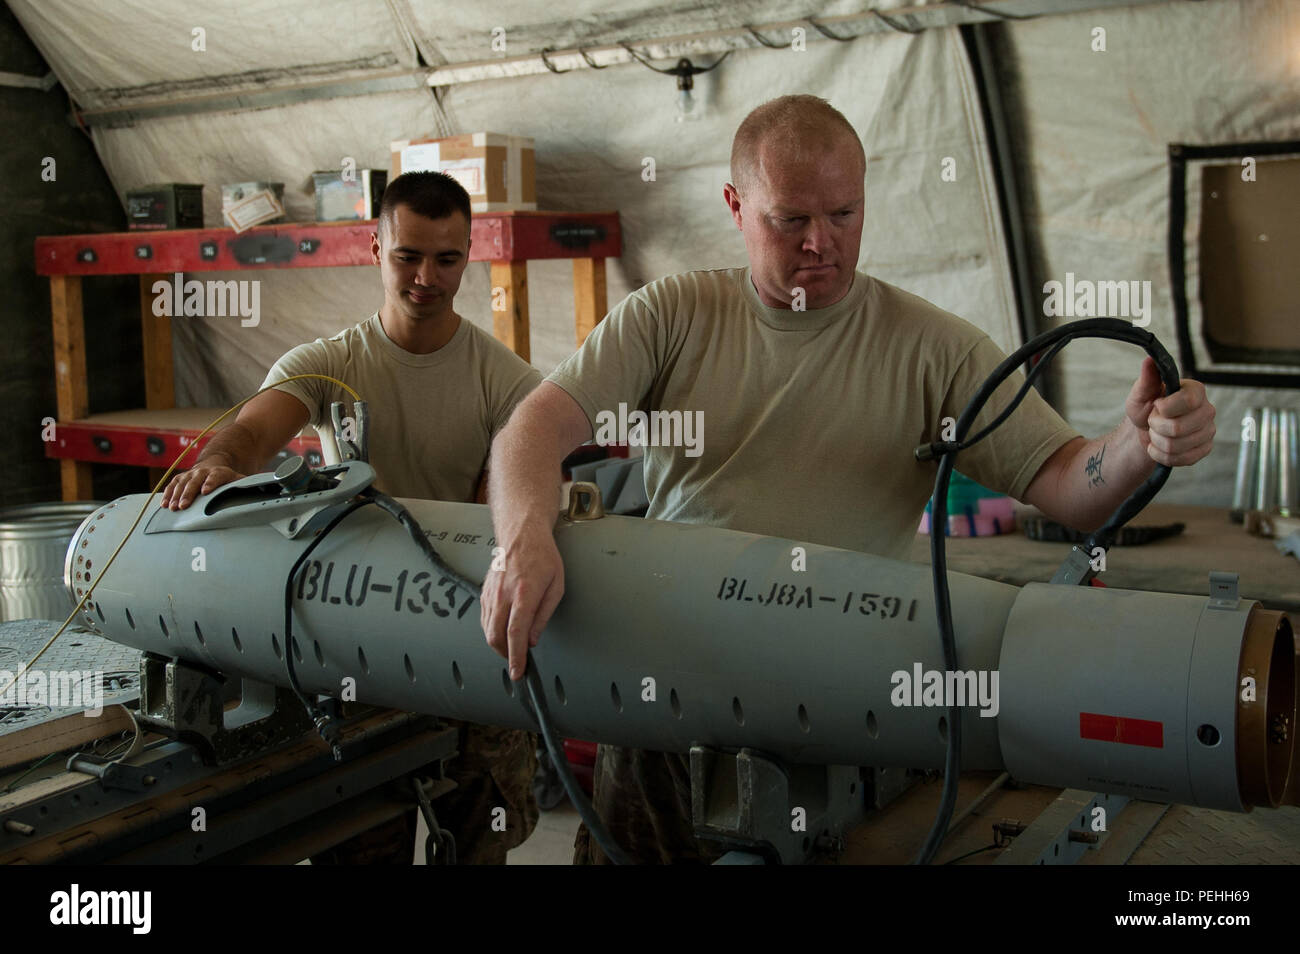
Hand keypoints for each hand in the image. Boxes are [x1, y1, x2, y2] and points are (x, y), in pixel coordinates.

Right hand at [160, 462, 244, 509]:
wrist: (213, 465)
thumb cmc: (226, 478)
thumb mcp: (237, 480)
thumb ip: (245, 485)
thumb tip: (261, 489)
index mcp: (219, 472)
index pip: (215, 477)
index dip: (210, 484)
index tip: (206, 492)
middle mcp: (203, 472)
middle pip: (194, 481)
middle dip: (188, 494)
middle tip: (184, 505)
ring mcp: (191, 474)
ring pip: (182, 484)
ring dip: (176, 496)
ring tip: (173, 507)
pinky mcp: (181, 478)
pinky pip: (173, 485)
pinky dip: (167, 494)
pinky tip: (164, 504)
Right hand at [480, 530, 565, 680]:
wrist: (521, 534)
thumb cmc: (542, 557)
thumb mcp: (556, 587)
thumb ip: (544, 616)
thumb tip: (533, 639)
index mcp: (524, 594)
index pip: (516, 634)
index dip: (516, 657)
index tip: (517, 672)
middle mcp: (504, 595)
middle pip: (496, 636)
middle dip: (505, 655)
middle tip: (517, 662)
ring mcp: (491, 594)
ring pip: (487, 630)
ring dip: (498, 645)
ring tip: (512, 648)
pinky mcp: (485, 593)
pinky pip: (484, 619)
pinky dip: (492, 631)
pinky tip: (503, 632)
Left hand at [1125, 357, 1215, 465]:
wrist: (1146, 431)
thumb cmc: (1145, 408)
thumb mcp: (1141, 393)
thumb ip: (1147, 379)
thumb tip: (1149, 359)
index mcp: (1195, 391)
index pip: (1188, 401)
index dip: (1164, 408)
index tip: (1156, 404)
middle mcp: (1207, 410)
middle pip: (1178, 428)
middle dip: (1155, 427)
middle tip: (1153, 420)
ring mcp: (1208, 431)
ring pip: (1176, 446)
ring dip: (1156, 441)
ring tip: (1156, 432)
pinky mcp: (1204, 449)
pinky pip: (1180, 459)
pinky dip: (1161, 455)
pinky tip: (1160, 446)